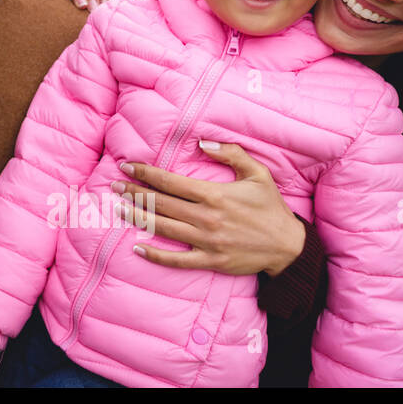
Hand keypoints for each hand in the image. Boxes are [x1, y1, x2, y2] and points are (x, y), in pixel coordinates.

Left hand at [112, 141, 306, 276]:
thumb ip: (231, 154)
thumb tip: (202, 142)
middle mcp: (206, 218)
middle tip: (114, 185)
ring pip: (164, 229)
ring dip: (139, 218)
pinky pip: (177, 260)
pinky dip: (156, 256)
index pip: (170, 182)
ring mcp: (207, 241)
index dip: (145, 173)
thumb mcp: (257, 173)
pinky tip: (137, 249)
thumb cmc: (271, 207)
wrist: (288, 246)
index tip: (127, 166)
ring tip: (119, 209)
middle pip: (161, 203)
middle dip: (134, 193)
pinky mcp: (211, 261)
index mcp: (214, 194)